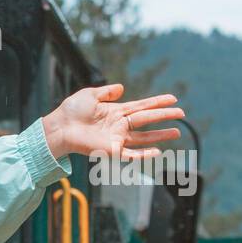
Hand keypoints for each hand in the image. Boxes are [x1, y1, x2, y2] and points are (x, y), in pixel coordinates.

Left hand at [42, 83, 183, 160]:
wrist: (59, 126)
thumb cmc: (71, 111)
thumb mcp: (90, 95)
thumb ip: (106, 91)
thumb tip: (121, 88)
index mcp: (116, 112)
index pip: (141, 106)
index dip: (157, 102)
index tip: (173, 99)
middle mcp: (119, 125)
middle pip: (147, 120)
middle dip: (164, 116)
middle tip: (182, 113)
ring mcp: (116, 139)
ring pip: (144, 138)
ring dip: (160, 135)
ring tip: (177, 132)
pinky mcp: (110, 150)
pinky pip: (131, 154)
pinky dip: (144, 154)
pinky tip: (158, 151)